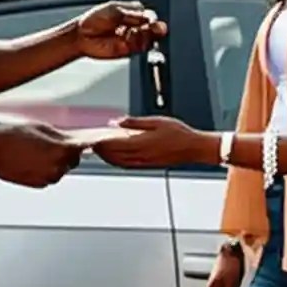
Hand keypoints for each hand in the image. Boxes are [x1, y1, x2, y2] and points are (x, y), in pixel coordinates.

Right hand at [0, 124, 85, 187]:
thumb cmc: (14, 136)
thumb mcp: (42, 129)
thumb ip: (61, 136)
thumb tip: (73, 138)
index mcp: (61, 151)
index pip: (82, 149)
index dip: (82, 144)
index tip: (81, 141)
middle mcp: (58, 167)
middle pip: (73, 161)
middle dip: (67, 153)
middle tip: (54, 143)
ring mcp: (48, 178)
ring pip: (61, 170)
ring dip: (56, 162)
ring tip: (38, 150)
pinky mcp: (38, 185)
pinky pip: (49, 176)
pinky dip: (45, 170)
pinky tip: (32, 159)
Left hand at [75, 1, 167, 59]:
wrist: (82, 35)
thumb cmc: (94, 19)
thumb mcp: (113, 10)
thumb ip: (132, 15)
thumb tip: (148, 18)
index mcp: (134, 11)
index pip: (149, 14)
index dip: (151, 18)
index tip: (150, 20)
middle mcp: (137, 24)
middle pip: (153, 27)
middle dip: (154, 28)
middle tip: (153, 28)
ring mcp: (134, 38)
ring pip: (149, 38)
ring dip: (146, 36)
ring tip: (135, 33)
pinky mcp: (130, 50)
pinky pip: (141, 48)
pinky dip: (139, 44)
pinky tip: (130, 40)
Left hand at [92, 116, 215, 168]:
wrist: (193, 148)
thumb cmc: (179, 133)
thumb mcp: (157, 121)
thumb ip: (135, 122)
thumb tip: (117, 122)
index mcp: (141, 143)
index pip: (114, 144)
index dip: (102, 143)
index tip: (93, 138)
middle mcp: (140, 155)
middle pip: (113, 155)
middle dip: (101, 150)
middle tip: (93, 144)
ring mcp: (144, 162)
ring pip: (119, 162)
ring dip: (107, 157)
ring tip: (100, 151)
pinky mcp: (147, 165)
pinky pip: (127, 165)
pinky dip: (117, 162)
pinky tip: (115, 157)